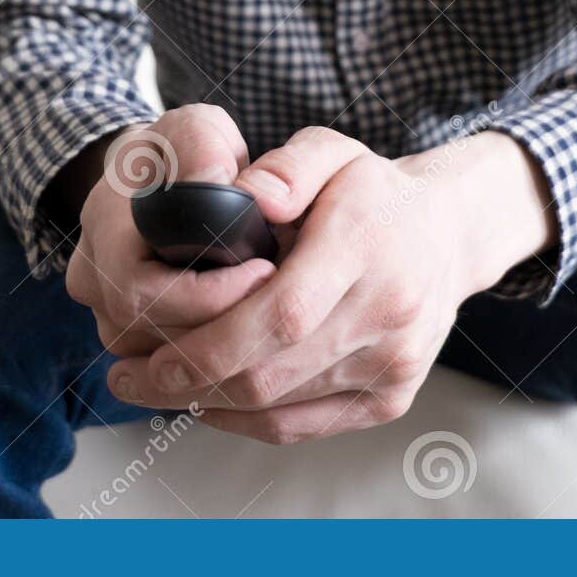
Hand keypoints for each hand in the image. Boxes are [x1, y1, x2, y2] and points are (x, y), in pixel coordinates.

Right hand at [65, 104, 274, 358]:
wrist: (153, 178)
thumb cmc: (179, 152)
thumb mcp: (194, 128)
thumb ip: (202, 145)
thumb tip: (216, 183)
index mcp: (102, 223)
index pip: (140, 290)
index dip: (208, 294)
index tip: (266, 270)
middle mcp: (91, 276)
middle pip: (149, 334)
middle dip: (221, 325)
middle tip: (279, 298)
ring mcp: (103, 312)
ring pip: (156, 360)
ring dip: (217, 345)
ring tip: (267, 312)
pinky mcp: (127, 335)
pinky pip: (165, 367)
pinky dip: (209, 354)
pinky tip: (249, 330)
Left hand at [105, 126, 555, 441]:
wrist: (448, 235)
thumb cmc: (374, 193)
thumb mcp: (332, 150)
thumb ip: (287, 166)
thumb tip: (246, 195)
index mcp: (368, 247)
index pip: (280, 314)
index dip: (207, 345)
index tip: (147, 353)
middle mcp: (388, 314)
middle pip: (271, 372)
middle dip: (187, 382)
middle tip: (127, 377)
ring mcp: (394, 364)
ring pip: (281, 406)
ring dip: (207, 403)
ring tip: (153, 386)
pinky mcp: (391, 398)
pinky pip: (305, 426)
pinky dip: (246, 421)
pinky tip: (205, 402)